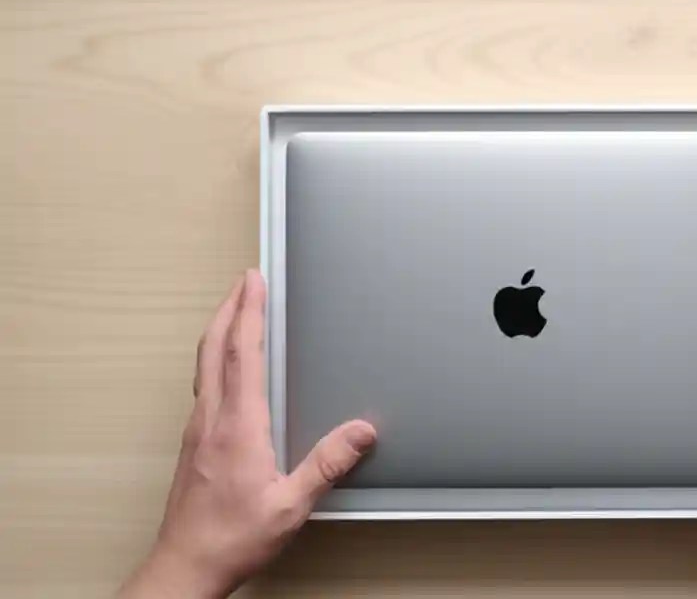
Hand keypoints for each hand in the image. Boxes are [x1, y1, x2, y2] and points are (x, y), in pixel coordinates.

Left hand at [119, 270, 376, 598]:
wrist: (185, 566)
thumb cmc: (231, 539)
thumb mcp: (291, 504)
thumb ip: (327, 464)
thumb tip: (360, 431)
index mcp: (237, 426)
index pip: (242, 353)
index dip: (249, 311)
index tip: (255, 280)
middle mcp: (211, 421)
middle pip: (215, 348)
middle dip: (230, 307)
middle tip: (244, 280)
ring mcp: (197, 431)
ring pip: (204, 364)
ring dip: (220, 329)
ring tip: (235, 311)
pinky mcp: (192, 444)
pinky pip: (204, 385)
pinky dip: (216, 358)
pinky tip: (226, 366)